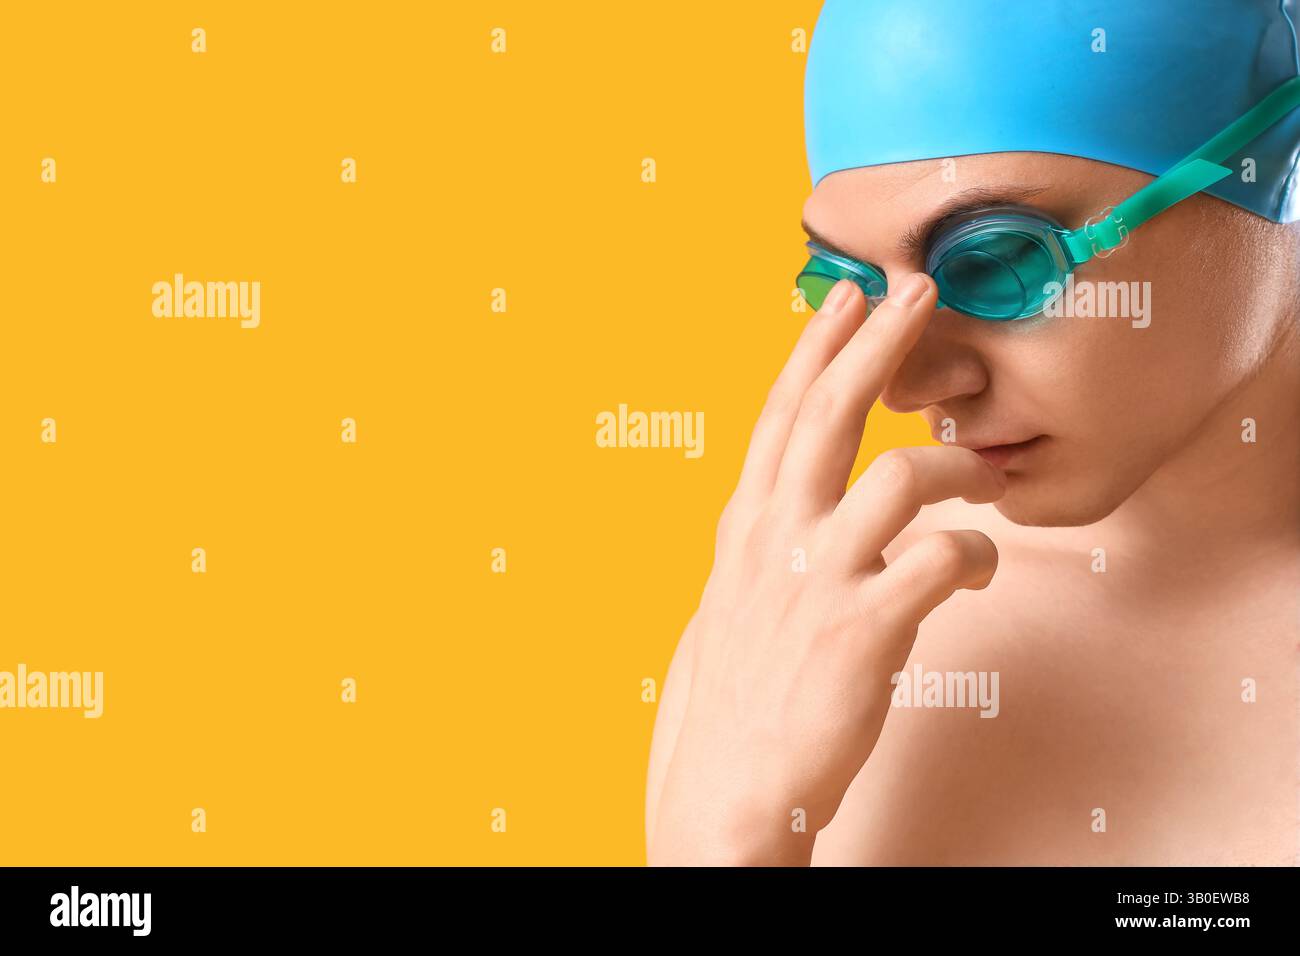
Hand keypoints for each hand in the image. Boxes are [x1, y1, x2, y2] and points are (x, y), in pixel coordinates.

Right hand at [647, 274, 1005, 864]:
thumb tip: (770, 515)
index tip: (841, 296)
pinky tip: (977, 568)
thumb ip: (753, 552)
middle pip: (827, 416)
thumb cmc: (729, 706)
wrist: (727, 792)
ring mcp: (818, 582)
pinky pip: (942, 559)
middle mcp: (775, 540)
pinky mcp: (863, 631)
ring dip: (955, 465)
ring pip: (898, 477)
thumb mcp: (724, 608)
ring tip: (987, 470)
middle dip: (875, 343)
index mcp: (743, 530)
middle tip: (918, 288)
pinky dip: (974, 553)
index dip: (812, 350)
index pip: (777, 417)